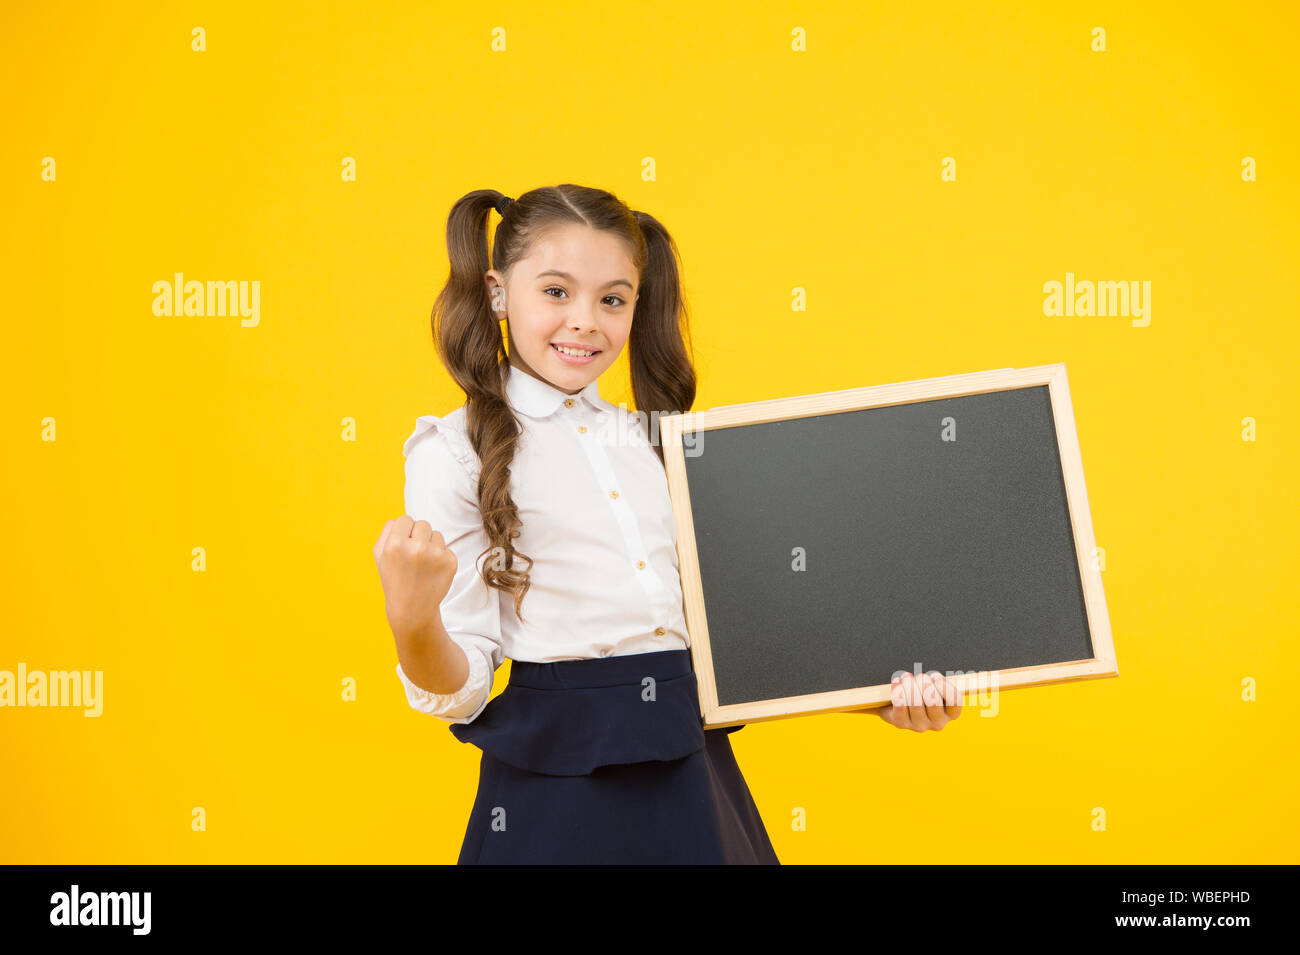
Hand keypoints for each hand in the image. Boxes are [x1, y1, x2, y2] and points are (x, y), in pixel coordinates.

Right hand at [373, 515, 456, 637]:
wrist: (411, 609)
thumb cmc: (393, 579)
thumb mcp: (380, 556)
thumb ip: (387, 531)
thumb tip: (402, 518)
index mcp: (395, 544)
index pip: (405, 519)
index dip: (404, 531)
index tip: (402, 545)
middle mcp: (417, 548)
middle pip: (423, 524)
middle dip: (418, 536)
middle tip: (413, 556)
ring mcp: (436, 555)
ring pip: (437, 534)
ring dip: (431, 545)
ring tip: (422, 565)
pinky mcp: (450, 562)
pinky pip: (446, 548)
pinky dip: (441, 557)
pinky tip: (432, 572)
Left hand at [875, 671, 960, 731]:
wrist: (897, 705)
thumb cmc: (922, 692)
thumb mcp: (936, 686)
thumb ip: (939, 682)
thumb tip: (934, 677)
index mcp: (950, 714)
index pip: (954, 702)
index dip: (944, 687)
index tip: (935, 676)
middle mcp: (938, 723)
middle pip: (933, 701)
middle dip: (924, 683)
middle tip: (920, 676)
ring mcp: (920, 726)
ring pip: (915, 703)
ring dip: (910, 685)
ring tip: (907, 677)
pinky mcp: (902, 724)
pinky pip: (900, 705)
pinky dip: (898, 690)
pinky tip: (897, 682)